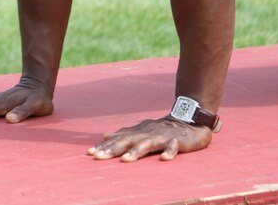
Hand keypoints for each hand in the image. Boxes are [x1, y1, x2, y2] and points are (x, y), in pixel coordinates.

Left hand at [88, 117, 211, 161]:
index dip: (104, 146)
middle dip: (113, 149)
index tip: (90, 153)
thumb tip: (105, 135)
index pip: (118, 140)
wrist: (187, 119)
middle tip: (99, 157)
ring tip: (126, 159)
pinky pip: (173, 146)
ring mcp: (161, 136)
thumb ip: (124, 134)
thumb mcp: (140, 130)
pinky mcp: (177, 140)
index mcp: (138, 132)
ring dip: (137, 151)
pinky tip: (164, 158)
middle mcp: (146, 134)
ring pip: (148, 144)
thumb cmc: (161, 128)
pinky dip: (169, 151)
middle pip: (128, 141)